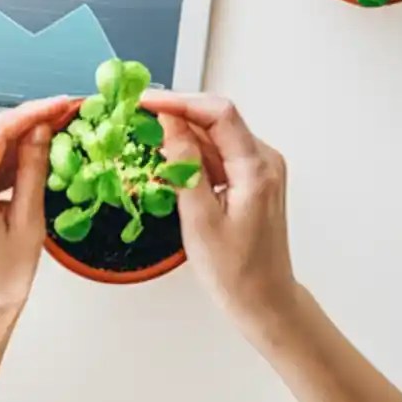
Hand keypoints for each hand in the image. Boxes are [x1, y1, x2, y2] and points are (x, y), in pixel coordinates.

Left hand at [0, 96, 71, 316]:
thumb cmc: (2, 280)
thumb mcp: (29, 223)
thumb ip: (33, 171)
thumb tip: (40, 132)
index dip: (31, 111)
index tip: (59, 104)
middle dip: (29, 122)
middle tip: (65, 115)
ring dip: (20, 141)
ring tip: (57, 135)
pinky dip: (8, 160)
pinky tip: (34, 160)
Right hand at [141, 91, 297, 334]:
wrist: (264, 299)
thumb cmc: (236, 271)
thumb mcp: (200, 219)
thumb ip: (184, 166)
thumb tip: (169, 125)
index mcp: (257, 169)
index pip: (219, 113)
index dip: (179, 102)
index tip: (145, 102)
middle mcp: (264, 161)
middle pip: (217, 119)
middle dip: (176, 113)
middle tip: (137, 116)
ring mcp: (259, 169)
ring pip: (215, 135)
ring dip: (181, 133)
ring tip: (145, 137)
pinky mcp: (250, 179)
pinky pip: (218, 153)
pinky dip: (192, 153)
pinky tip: (168, 161)